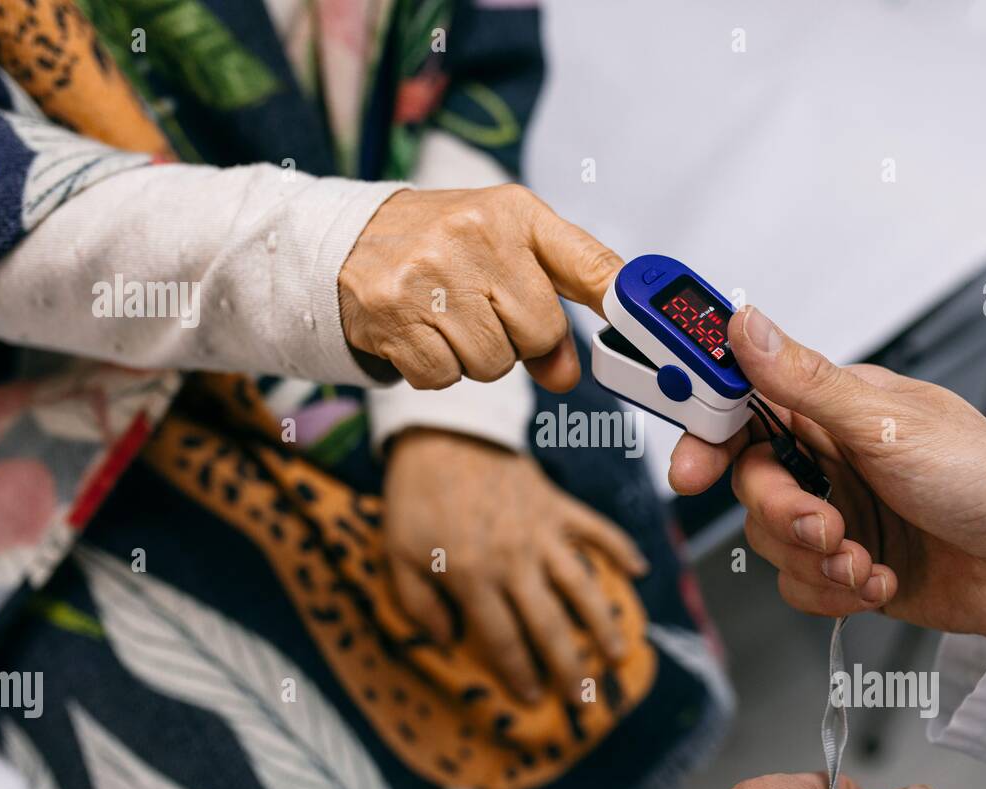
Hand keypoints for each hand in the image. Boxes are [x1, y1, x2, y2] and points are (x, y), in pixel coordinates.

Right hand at [339, 185, 622, 392]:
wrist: (349, 240)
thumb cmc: (444, 246)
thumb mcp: (507, 251)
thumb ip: (552, 305)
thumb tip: (567, 375)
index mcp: (514, 213)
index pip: (587, 263)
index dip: (617, 299)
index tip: (636, 323)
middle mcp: (474, 235)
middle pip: (539, 334)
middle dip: (517, 340)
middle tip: (484, 311)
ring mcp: (429, 274)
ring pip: (491, 364)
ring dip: (474, 357)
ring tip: (449, 319)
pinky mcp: (392, 313)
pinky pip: (443, 377)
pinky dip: (436, 369)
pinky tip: (422, 334)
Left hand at [383, 428, 648, 703]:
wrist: (442, 431)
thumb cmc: (414, 497)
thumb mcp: (398, 554)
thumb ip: (418, 603)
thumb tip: (447, 641)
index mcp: (473, 577)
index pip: (503, 638)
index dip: (520, 673)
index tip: (534, 699)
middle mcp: (514, 560)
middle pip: (549, 624)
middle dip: (568, 666)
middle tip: (583, 698)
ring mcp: (541, 532)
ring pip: (581, 586)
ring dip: (602, 622)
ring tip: (617, 654)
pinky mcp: (557, 505)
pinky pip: (596, 530)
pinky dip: (620, 548)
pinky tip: (638, 571)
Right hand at [669, 307, 985, 638]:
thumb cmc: (984, 476)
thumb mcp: (887, 424)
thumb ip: (806, 382)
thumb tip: (747, 324)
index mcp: (831, 409)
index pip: (741, 408)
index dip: (705, 436)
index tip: (689, 472)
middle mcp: (826, 459)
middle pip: (751, 485)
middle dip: (784, 516)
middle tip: (828, 528)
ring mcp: (836, 513)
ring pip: (770, 541)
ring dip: (816, 560)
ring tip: (867, 561)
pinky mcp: (846, 565)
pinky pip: (798, 585)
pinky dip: (833, 592)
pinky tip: (878, 582)